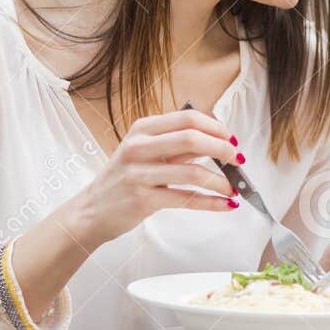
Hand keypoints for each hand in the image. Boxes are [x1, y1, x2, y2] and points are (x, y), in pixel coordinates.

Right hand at [66, 108, 242, 248]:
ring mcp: (138, 174)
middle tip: (238, 160)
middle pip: (192, 139)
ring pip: (192, 172)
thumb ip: (176, 145)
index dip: (216, 127)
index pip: (188, 118)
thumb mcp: (144, 152)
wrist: (92, 211)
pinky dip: (211, 202)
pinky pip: (186, 199)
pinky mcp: (143, 200)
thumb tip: (218, 141)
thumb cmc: (124, 179)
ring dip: (221, 181)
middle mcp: (138, 147)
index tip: (233, 139)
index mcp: (142, 129)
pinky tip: (226, 204)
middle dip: (223, 149)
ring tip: (234, 188)